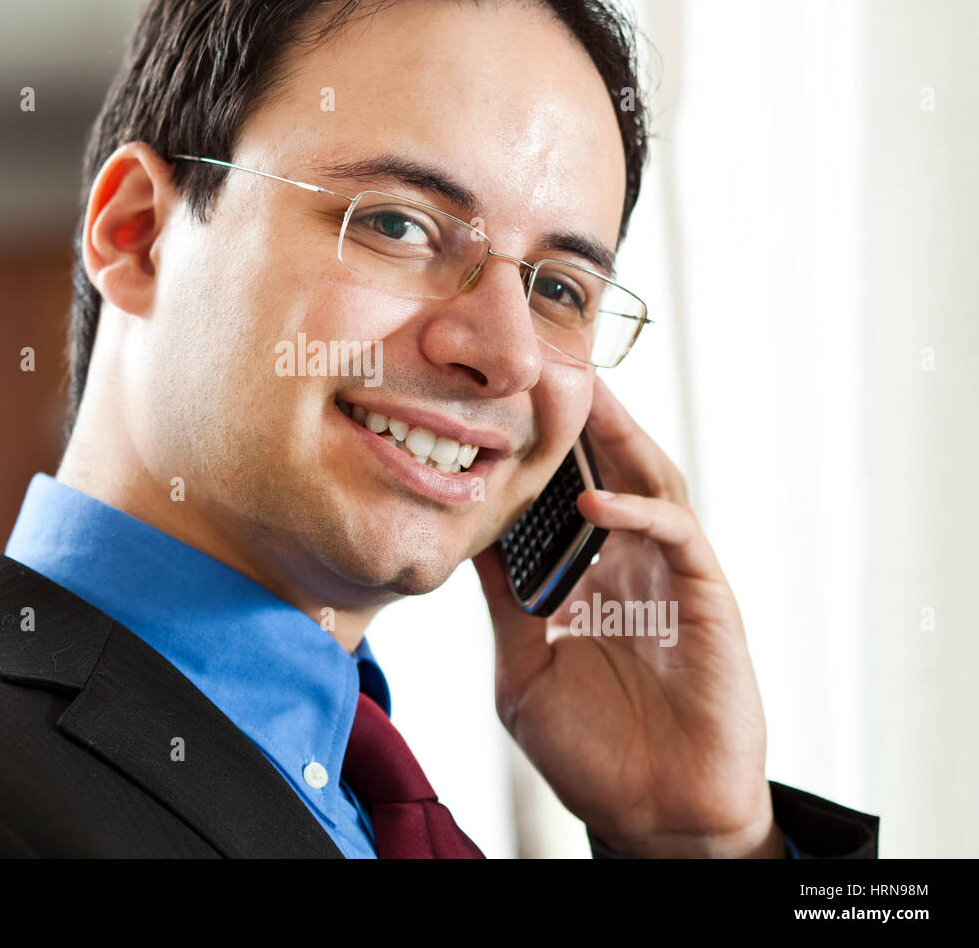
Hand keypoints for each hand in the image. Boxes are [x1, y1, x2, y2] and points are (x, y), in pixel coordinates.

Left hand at [473, 376, 782, 857]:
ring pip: (652, 481)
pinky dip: (641, 512)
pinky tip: (595, 502)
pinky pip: (679, 538)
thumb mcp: (524, 663)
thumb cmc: (591, 746)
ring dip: (618, 436)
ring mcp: (670, 576)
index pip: (563, 489)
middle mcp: (630, 561)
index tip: (497, 394)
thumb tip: (465, 535)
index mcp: (587, 572)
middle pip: (610, 466)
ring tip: (580, 390)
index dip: (537, 443)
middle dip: (582, 413)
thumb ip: (506, 599)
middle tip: (546, 358)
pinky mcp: (707, 601)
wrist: (652, 814)